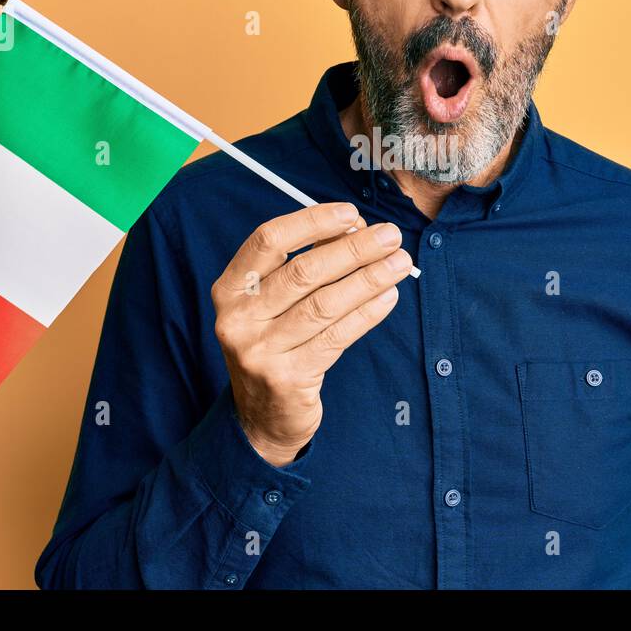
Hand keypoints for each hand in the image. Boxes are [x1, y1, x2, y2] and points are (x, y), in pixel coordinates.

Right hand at [209, 202, 412, 466]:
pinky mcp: (287, 378)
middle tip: (390, 235)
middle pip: (302, 271)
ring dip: (368, 278)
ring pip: (324, 304)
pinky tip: (389, 297)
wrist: (262, 416)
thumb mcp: (273, 303)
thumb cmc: (276, 344)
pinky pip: (337, 336)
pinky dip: (367, 313)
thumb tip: (356, 228)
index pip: (269, 240)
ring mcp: (259, 351)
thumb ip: (304, 265)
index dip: (312, 222)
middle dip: (353, 248)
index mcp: (230, 288)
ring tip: (400, 263)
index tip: (351, 214)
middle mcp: (237, 318)